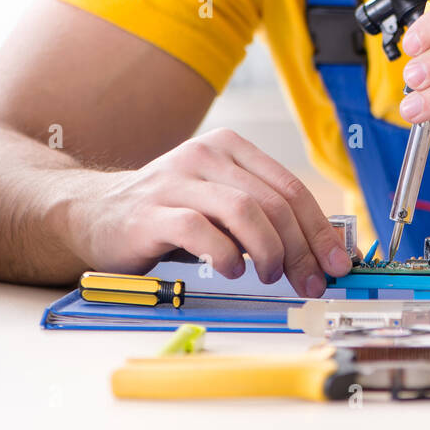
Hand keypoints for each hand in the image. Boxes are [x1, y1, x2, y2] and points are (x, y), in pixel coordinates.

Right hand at [69, 128, 352, 295]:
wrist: (93, 214)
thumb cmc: (167, 214)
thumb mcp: (220, 205)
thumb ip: (263, 217)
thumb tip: (320, 252)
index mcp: (230, 149)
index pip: (290, 188)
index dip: (319, 228)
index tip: (336, 262)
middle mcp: (206, 156)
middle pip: (273, 201)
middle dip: (302, 247)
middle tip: (310, 281)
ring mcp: (177, 180)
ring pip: (244, 210)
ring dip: (269, 250)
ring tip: (270, 275)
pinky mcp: (151, 211)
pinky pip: (202, 230)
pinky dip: (226, 254)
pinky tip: (231, 270)